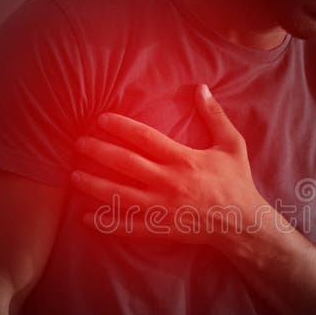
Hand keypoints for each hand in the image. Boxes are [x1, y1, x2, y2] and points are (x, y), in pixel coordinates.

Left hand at [70, 84, 269, 244]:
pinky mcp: (161, 227)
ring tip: (74, 176)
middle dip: (99, 152)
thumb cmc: (237, 182)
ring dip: (94, 185)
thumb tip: (201, 87)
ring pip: (120, 194)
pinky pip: (128, 226)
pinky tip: (86, 218)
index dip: (120, 127)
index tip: (101, 119)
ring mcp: (162, 206)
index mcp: (183, 159)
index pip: (145, 138)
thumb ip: (215, 116)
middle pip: (125, 163)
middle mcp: (168, 181)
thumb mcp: (232, 145)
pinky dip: (106, 223)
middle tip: (78, 144)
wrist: (241, 224)